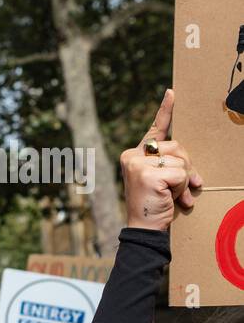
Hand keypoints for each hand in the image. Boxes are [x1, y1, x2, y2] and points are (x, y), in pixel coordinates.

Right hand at [120, 89, 201, 231]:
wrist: (144, 230)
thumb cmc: (155, 206)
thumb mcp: (163, 181)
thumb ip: (170, 165)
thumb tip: (190, 167)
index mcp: (134, 156)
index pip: (155, 130)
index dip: (166, 111)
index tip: (172, 92)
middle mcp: (132, 156)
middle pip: (176, 145)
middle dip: (187, 166)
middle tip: (186, 187)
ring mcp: (137, 164)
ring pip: (180, 159)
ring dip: (184, 180)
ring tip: (175, 196)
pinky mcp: (147, 174)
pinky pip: (179, 172)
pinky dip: (180, 188)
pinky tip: (171, 198)